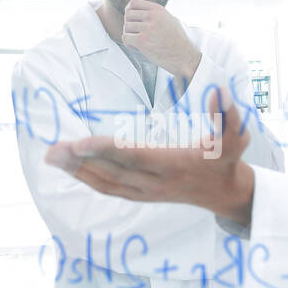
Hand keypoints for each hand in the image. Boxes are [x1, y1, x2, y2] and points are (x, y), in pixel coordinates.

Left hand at [45, 87, 254, 223]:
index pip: (134, 156)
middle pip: (112, 172)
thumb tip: (219, 91)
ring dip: (77, 171)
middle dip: (80, 161)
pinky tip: (69, 168)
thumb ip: (228, 115)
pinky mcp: (141, 196)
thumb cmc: (227, 160)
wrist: (225, 194)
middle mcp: (155, 182)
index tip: (79, 143)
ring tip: (51, 158)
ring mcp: (146, 193)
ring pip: (106, 183)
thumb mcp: (236, 137)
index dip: (105, 149)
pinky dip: (87, 179)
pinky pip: (109, 189)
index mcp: (173, 165)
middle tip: (51, 150)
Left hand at [122, 0, 200, 81]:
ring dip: (129, 34)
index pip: (134, 2)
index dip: (129, 10)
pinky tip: (134, 46)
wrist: (183, 55)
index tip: (130, 18)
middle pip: (128, 14)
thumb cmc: (178, 40)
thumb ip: (157, 14)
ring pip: (126, 26)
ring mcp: (147, 28)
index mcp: (157, 10)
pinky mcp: (143, 41)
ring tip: (135, 40)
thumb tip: (144, 11)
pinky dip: (127, 43)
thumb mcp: (170, 19)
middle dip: (128, 23)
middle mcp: (152, 17)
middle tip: (133, 32)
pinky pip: (126, 38)